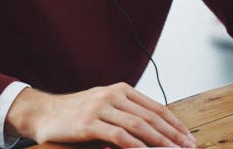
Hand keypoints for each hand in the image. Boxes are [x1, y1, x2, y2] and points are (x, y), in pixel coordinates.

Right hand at [5, 82, 196, 147]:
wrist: (44, 113)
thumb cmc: (76, 113)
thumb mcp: (104, 107)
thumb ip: (127, 115)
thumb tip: (155, 133)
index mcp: (121, 90)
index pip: (155, 107)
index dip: (174, 123)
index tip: (188, 138)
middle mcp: (113, 95)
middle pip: (151, 116)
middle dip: (172, 135)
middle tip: (188, 148)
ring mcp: (100, 107)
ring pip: (138, 125)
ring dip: (159, 142)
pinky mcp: (89, 123)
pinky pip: (118, 135)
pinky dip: (135, 146)